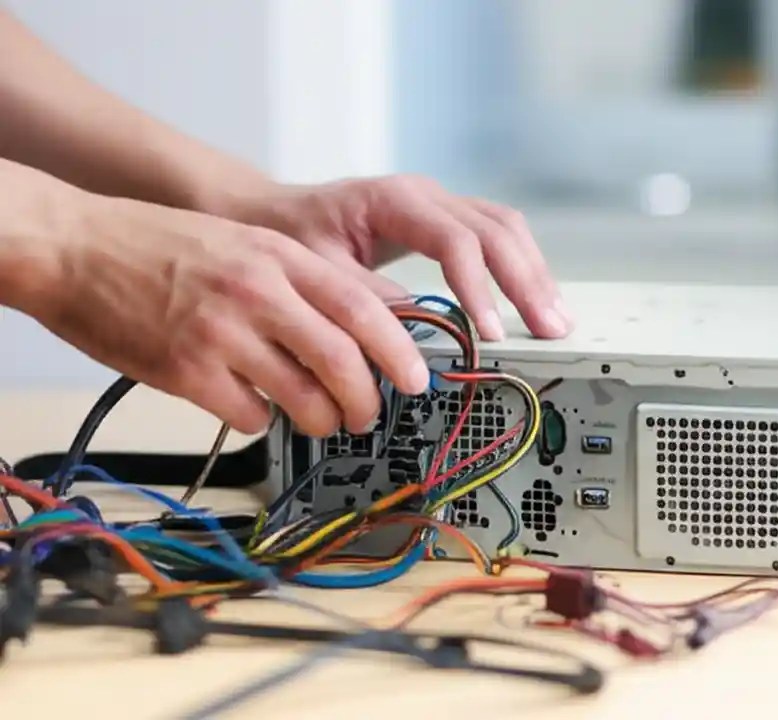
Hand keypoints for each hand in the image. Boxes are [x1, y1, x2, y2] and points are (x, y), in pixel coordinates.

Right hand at [18, 192, 429, 436]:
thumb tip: (367, 320)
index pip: (364, 308)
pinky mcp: (186, 372)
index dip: (400, 350)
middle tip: (369, 415)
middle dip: (367, 400)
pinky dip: (262, 421)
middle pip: (342, 361)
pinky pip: (249, 415)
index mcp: (279, 257)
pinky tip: (255, 410)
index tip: (417, 377)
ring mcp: (221, 334)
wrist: (73, 246)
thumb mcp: (245, 241)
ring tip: (322, 420)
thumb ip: (300, 278)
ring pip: (304, 397)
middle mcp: (257, 293)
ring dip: (322, 419)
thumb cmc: (159, 244)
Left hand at [221, 176, 571, 340]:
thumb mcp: (317, 270)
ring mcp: (441, 203)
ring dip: (534, 274)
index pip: (456, 240)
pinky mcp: (447, 219)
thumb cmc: (290, 237)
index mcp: (395, 200)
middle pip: (497, 230)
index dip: (479, 288)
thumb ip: (367, 297)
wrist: (274, 214)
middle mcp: (426, 194)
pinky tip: (534, 299)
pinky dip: (521, 267)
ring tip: (554, 318)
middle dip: (527, 282)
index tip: (490, 332)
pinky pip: (498, 235)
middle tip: (549, 328)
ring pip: (507, 228)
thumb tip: (418, 329)